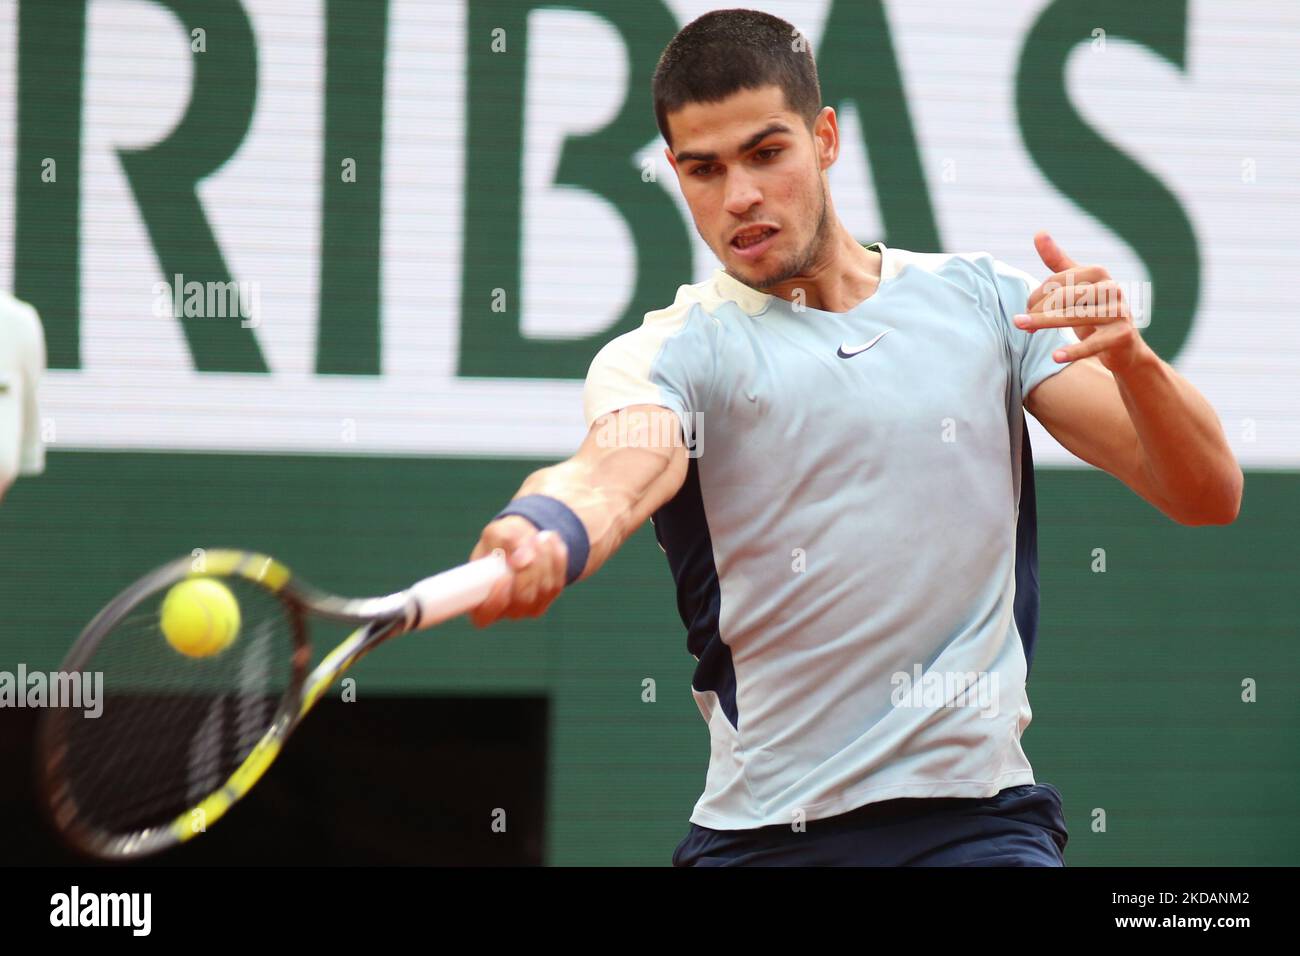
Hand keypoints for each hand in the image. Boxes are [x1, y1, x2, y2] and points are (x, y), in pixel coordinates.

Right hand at [467, 517, 568, 626]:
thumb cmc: (500, 538)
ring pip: (544, 589)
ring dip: (544, 559)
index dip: (495, 601)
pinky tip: (548, 541)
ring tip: (538, 537)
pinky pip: (558, 581)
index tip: (504, 577)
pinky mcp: (548, 597)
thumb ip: (504, 542)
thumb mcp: (496, 532)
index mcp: (479, 599)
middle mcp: (504, 609)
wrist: (520, 537)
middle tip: (529, 544)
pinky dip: (556, 558)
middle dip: (529, 570)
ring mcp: (528, 606)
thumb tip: (522, 561)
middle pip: (522, 600)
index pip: (483, 617)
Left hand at [1013, 231, 1151, 373]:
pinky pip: (1093, 344)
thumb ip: (1058, 263)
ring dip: (1045, 323)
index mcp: (1099, 273)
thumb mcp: (1078, 287)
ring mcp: (1119, 312)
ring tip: (1023, 330)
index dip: (1036, 295)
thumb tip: (1039, 233)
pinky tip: (1055, 357)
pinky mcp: (1122, 336)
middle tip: (1020, 323)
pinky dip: (1073, 351)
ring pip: (1075, 316)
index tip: (1025, 310)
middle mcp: (1112, 289)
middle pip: (1065, 295)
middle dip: (1038, 309)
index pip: (1058, 280)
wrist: (1124, 347)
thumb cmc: (1095, 312)